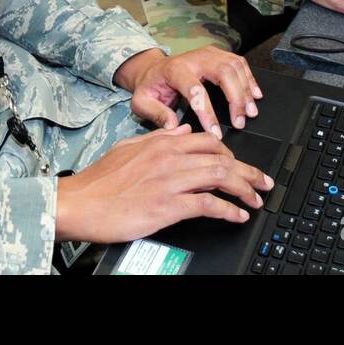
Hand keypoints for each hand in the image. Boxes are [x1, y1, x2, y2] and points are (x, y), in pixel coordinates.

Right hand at [54, 124, 275, 242]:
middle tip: (264, 183)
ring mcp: (171, 181)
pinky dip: (228, 210)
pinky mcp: (168, 206)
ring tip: (257, 199)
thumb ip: (158, 137)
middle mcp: (170, 158)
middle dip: (249, 171)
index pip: (208, 140)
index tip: (241, 164)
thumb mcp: (128, 147)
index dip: (231, 152)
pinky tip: (238, 215)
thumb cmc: (99, 181)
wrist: (79, 203)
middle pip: (222, 159)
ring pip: (221, 177)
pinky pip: (208, 204)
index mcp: (162, 143)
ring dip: (245, 189)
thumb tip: (181, 129)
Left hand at [118, 46, 262, 137]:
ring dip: (246, 89)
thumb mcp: (141, 102)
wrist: (152, 69)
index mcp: (175, 69)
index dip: (208, 113)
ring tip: (250, 112)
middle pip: (223, 72)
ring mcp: (208, 54)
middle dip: (235, 98)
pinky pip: (239, 63)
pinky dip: (250, 78)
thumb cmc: (150, 86)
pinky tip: (255, 95)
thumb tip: (174, 127)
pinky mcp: (218, 55)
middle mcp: (194, 58)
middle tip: (241, 121)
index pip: (196, 90)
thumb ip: (156, 114)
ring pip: (234, 66)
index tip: (215, 132)